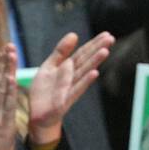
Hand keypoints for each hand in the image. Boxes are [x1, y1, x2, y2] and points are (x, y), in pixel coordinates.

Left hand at [28, 31, 112, 145]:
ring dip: (95, 62)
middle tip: (111, 38)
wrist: (37, 115)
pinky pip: (75, 90)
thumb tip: (74, 34)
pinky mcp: (64, 101)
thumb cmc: (45, 91)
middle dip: (98, 49)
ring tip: (105, 51)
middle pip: (86, 61)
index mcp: (67, 68)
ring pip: (83, 73)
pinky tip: (94, 73)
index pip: (83, 53)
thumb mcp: (49, 67)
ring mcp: (69, 89)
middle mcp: (72, 77)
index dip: (93, 43)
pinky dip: (85, 82)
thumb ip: (61, 52)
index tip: (107, 34)